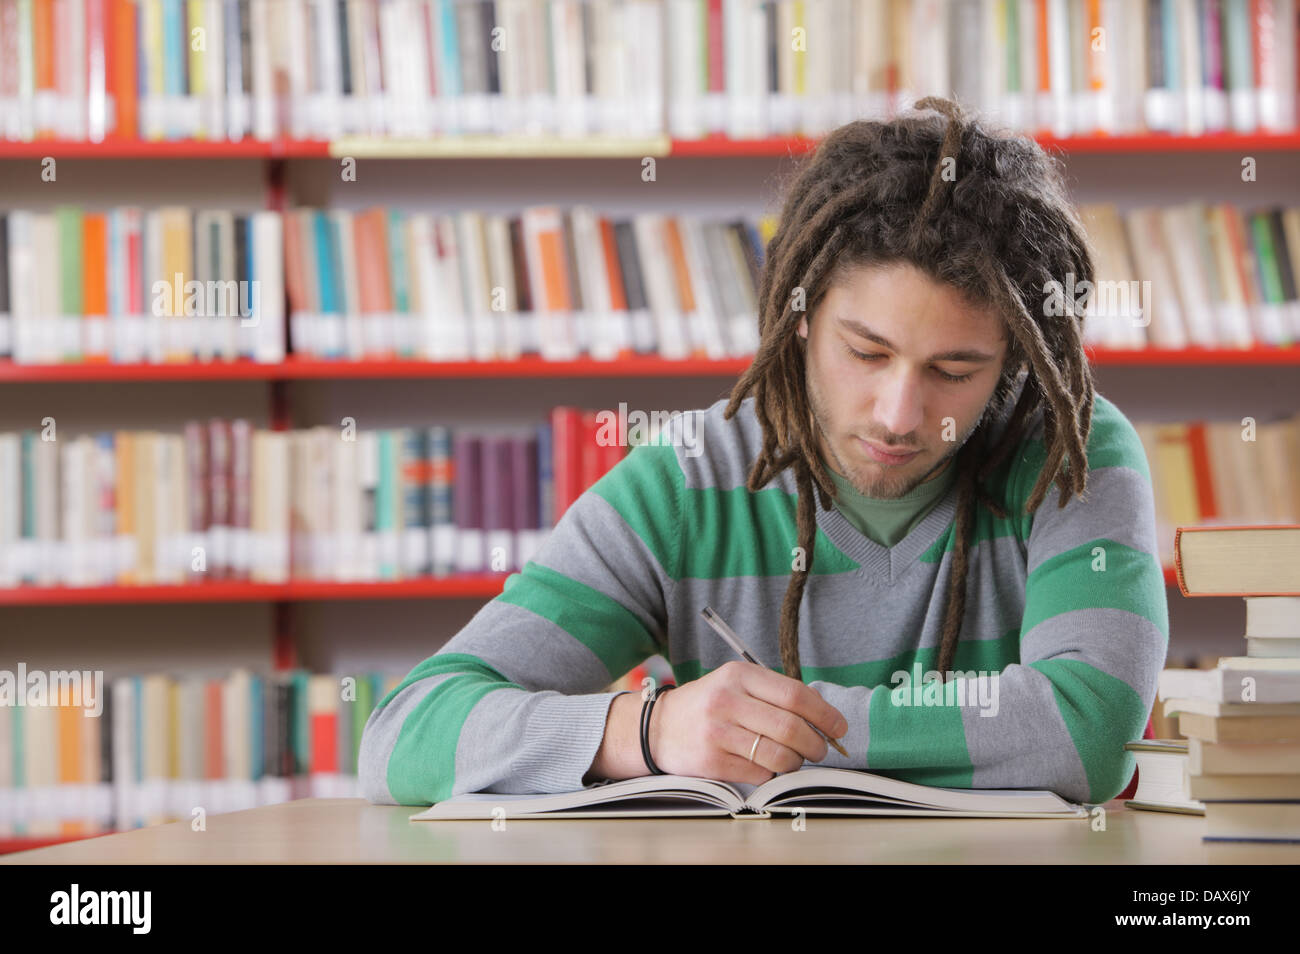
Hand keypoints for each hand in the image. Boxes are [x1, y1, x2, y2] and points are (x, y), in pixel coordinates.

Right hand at [649, 660, 847, 784]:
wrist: (659, 726)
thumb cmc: (709, 705)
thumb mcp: (736, 685)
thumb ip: (775, 695)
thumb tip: (824, 718)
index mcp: (739, 675)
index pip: (795, 695)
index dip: (825, 714)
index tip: (839, 727)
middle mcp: (727, 700)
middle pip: (791, 727)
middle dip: (816, 744)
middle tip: (821, 749)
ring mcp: (718, 732)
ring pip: (779, 754)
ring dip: (796, 762)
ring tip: (794, 759)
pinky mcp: (711, 761)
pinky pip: (760, 772)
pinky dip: (772, 773)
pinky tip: (767, 766)